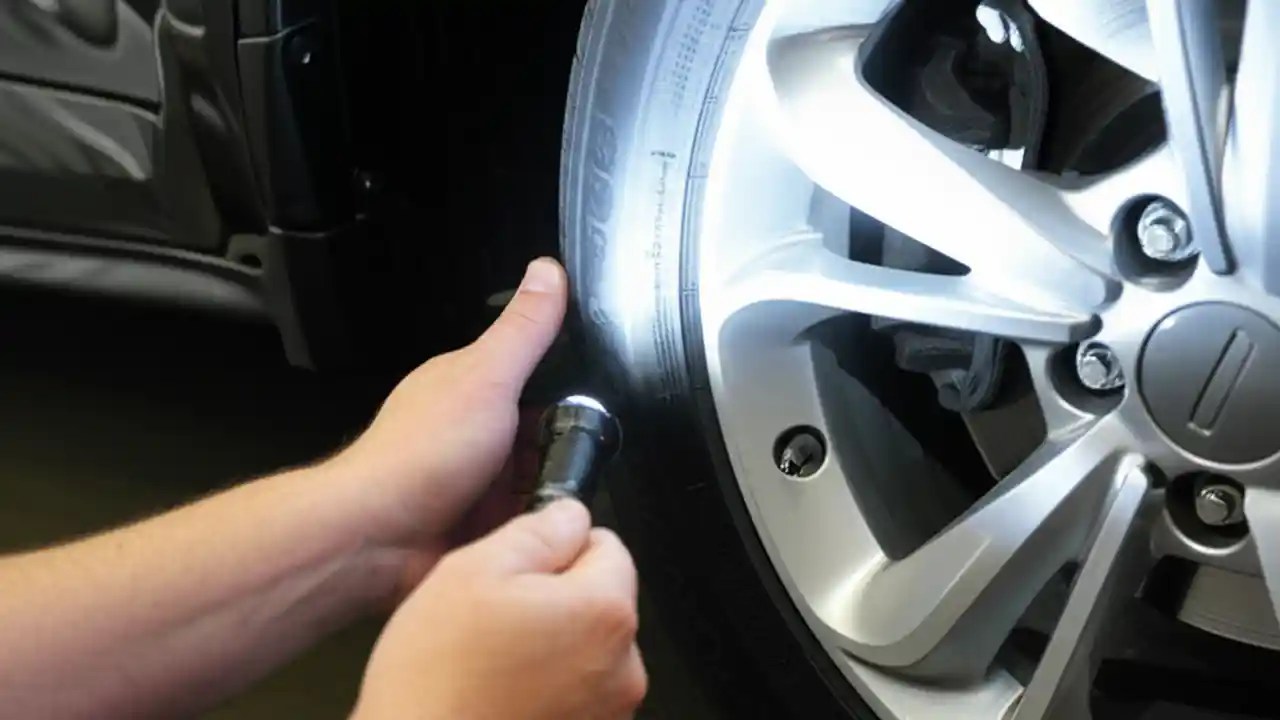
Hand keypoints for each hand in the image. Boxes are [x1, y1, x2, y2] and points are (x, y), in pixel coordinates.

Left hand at [330, 258, 567, 596]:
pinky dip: (538, 528)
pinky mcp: (478, 528)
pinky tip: (555, 533)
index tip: (604, 407)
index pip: (537, 379)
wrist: (377, 537)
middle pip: (544, 435)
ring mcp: (475, 482)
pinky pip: (525, 522)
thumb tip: (549, 269)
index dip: (572, 391)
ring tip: (573, 502)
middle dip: (569, 451)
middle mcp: (472, 431)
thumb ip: (524, 330)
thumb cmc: (422, 452)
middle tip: (592, 462)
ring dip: (556, 493)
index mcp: (470, 385)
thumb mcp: (488, 376)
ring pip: (538, 482)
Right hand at [353, 500, 647, 719]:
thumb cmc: (438, 680)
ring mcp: (610, 711)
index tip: (518, 570)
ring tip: (490, 663)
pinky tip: (498, 694)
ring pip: (585, 648)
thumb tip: (570, 514)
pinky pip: (574, 692)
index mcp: (605, 612)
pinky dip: (544, 689)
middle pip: (599, 599)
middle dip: (554, 599)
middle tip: (493, 619)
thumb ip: (538, 531)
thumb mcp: (474, 570)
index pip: (606, 544)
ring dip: (549, 647)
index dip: (558, 548)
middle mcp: (624, 667)